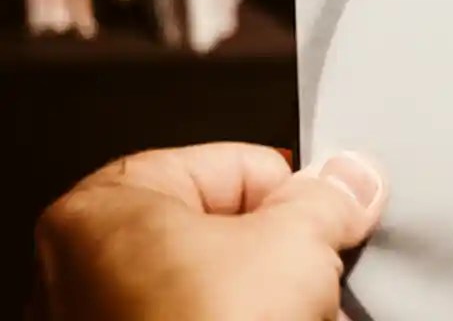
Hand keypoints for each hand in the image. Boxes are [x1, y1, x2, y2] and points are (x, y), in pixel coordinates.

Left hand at [31, 143, 386, 320]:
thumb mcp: (298, 241)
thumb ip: (328, 197)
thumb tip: (351, 180)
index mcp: (102, 212)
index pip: (228, 166)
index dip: (292, 191)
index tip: (326, 215)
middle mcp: (82, 270)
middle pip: (223, 232)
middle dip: (282, 258)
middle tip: (318, 274)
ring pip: (216, 292)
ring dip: (271, 302)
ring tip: (309, 315)